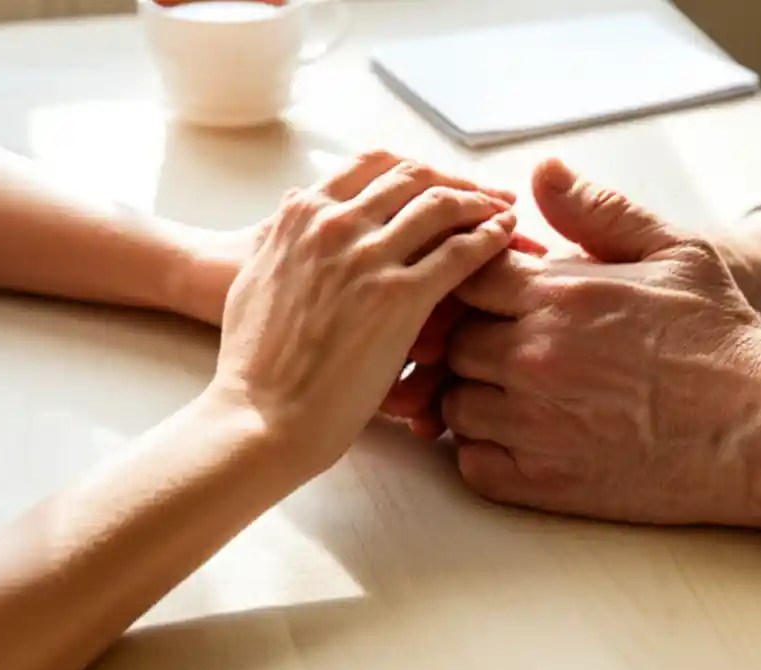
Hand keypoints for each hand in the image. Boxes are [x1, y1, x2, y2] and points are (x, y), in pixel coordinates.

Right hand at [205, 153, 514, 479]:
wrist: (261, 413)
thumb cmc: (254, 360)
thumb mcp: (257, 277)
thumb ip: (284, 235)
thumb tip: (298, 199)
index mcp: (302, 216)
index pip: (373, 164)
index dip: (417, 169)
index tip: (441, 180)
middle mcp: (336, 225)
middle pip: (414, 177)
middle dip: (456, 181)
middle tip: (486, 194)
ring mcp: (369, 258)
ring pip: (440, 205)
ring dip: (480, 203)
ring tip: (504, 212)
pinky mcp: (398, 298)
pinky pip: (459, 253)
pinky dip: (489, 239)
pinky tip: (506, 241)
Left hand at [441, 160, 760, 532]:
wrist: (758, 430)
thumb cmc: (719, 337)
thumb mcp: (674, 252)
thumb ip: (600, 209)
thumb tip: (542, 170)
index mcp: (559, 296)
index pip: (466, 276)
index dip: (475, 283)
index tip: (500, 296)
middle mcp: (534, 358)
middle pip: (453, 340)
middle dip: (475, 337)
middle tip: (514, 344)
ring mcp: (533, 425)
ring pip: (457, 401)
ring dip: (476, 393)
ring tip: (522, 390)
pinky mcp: (541, 484)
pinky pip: (471, 462)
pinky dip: (483, 448)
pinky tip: (523, 434)